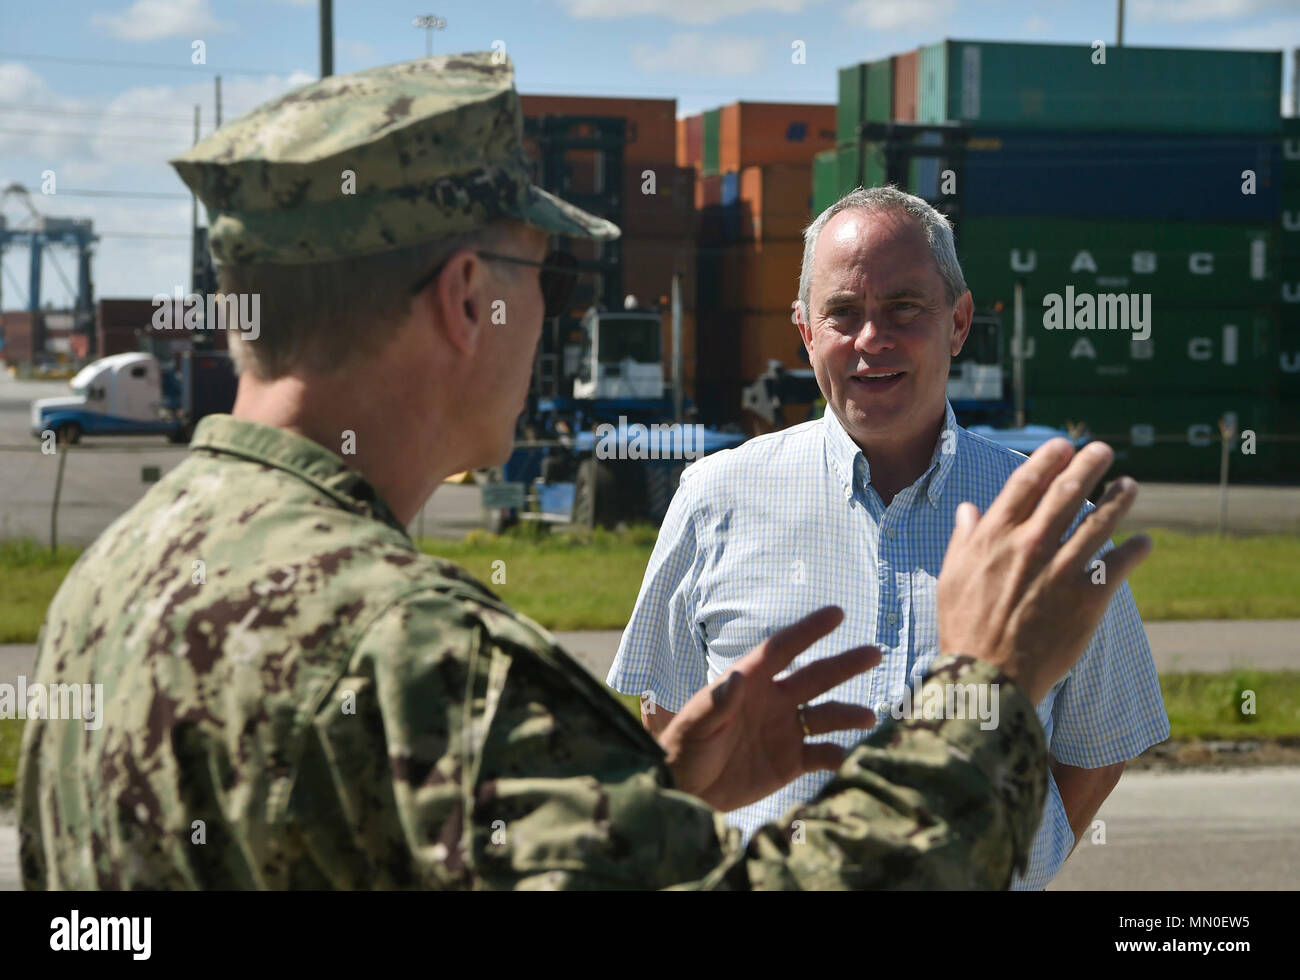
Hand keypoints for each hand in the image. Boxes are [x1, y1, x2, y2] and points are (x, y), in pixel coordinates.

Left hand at [657, 606, 878, 811]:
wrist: (685, 792)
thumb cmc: (682, 750)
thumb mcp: (693, 725)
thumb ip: (717, 703)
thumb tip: (737, 678)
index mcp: (749, 682)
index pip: (783, 649)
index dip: (809, 630)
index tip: (837, 613)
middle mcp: (773, 701)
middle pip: (815, 677)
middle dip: (845, 664)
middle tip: (875, 652)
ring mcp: (784, 730)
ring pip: (826, 715)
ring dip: (848, 714)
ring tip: (869, 717)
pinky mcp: (790, 762)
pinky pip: (821, 754)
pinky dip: (836, 755)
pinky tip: (845, 757)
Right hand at [937, 439, 1151, 703]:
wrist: (989, 676)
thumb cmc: (964, 627)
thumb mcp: (952, 577)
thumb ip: (964, 540)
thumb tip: (969, 510)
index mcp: (995, 537)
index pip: (1026, 483)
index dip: (1048, 459)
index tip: (1063, 445)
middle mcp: (1031, 545)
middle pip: (1068, 492)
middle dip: (1090, 465)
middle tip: (1104, 451)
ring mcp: (1061, 570)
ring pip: (1100, 522)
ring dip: (1119, 499)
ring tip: (1130, 485)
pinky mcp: (1087, 598)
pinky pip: (1119, 564)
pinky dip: (1135, 549)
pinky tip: (1143, 541)